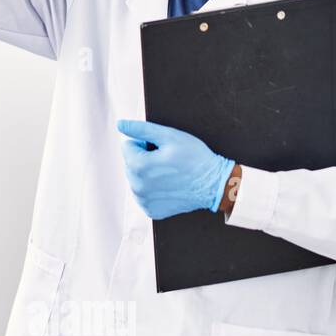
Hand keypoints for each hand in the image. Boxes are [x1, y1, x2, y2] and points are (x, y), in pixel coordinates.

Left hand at [116, 120, 234, 218]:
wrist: (215, 184)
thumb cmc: (196, 159)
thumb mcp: (170, 136)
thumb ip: (142, 129)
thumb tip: (121, 124)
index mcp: (139, 166)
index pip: (128, 146)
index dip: (145, 144)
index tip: (162, 149)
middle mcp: (137, 186)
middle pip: (130, 163)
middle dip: (145, 159)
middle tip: (167, 161)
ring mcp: (144, 201)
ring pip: (136, 179)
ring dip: (147, 174)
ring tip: (169, 173)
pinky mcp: (151, 210)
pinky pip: (144, 194)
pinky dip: (153, 189)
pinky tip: (168, 185)